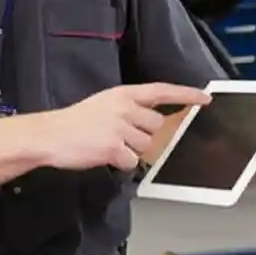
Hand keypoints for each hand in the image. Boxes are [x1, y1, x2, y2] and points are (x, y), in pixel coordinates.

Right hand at [34, 83, 211, 171]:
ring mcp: (119, 127)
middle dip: (145, 136)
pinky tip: (104, 155)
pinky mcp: (113, 147)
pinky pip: (132, 162)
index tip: (205, 99)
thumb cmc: (77, 122)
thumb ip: (129, 110)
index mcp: (123, 94)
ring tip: (108, 144)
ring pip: (146, 146)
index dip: (185, 95)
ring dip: (132, 151)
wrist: (50, 134)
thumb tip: (154, 125)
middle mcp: (124, 107)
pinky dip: (121, 163)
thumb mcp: (105, 104)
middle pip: (157, 126)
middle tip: (121, 136)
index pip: (162, 91)